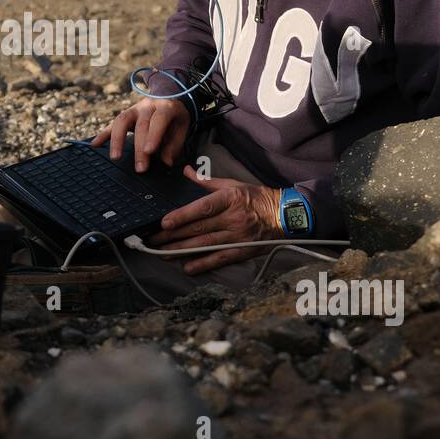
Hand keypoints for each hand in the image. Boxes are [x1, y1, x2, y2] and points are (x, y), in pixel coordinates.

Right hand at [90, 96, 190, 171]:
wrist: (167, 94)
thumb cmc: (175, 116)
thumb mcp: (182, 127)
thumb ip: (174, 144)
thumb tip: (166, 162)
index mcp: (165, 107)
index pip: (158, 120)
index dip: (153, 135)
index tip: (149, 151)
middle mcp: (148, 106)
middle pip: (141, 126)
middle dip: (139, 148)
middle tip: (140, 168)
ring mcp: (134, 109)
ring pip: (122, 121)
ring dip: (117, 140)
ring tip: (115, 157)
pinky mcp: (125, 115)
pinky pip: (112, 124)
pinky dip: (103, 134)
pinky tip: (95, 144)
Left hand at [145, 166, 283, 274]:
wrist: (285, 215)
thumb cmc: (256, 197)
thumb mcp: (233, 184)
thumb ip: (207, 181)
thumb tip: (186, 171)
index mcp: (230, 198)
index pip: (202, 208)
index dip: (182, 216)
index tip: (164, 222)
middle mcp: (233, 218)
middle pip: (199, 228)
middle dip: (173, 236)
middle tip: (153, 240)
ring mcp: (238, 237)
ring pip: (205, 245)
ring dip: (181, 251)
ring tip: (162, 254)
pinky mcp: (243, 251)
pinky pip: (219, 259)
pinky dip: (202, 264)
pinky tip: (187, 267)